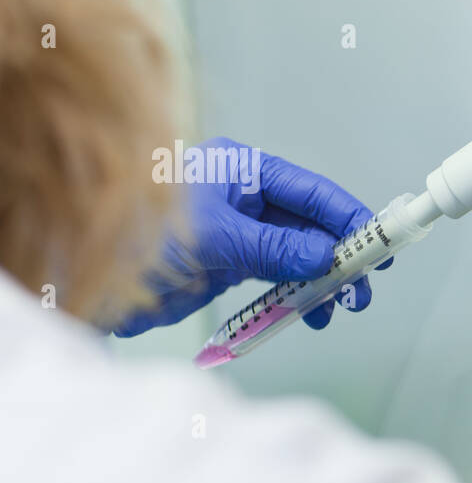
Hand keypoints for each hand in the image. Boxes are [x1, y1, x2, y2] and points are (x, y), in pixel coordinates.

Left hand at [113, 137, 390, 336]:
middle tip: (362, 286)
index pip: (310, 191)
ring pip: (297, 254)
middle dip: (340, 256)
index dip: (348, 217)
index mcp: (240, 171)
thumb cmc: (136, 238)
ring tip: (341, 306)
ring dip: (322, 280)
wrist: (83, 280)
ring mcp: (236, 232)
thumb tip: (326, 258)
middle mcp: (241, 197)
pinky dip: (297, 294)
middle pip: (309, 224)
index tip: (378, 242)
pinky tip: (310, 312)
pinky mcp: (226, 264)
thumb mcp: (215, 239)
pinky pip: (276, 277)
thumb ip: (275, 249)